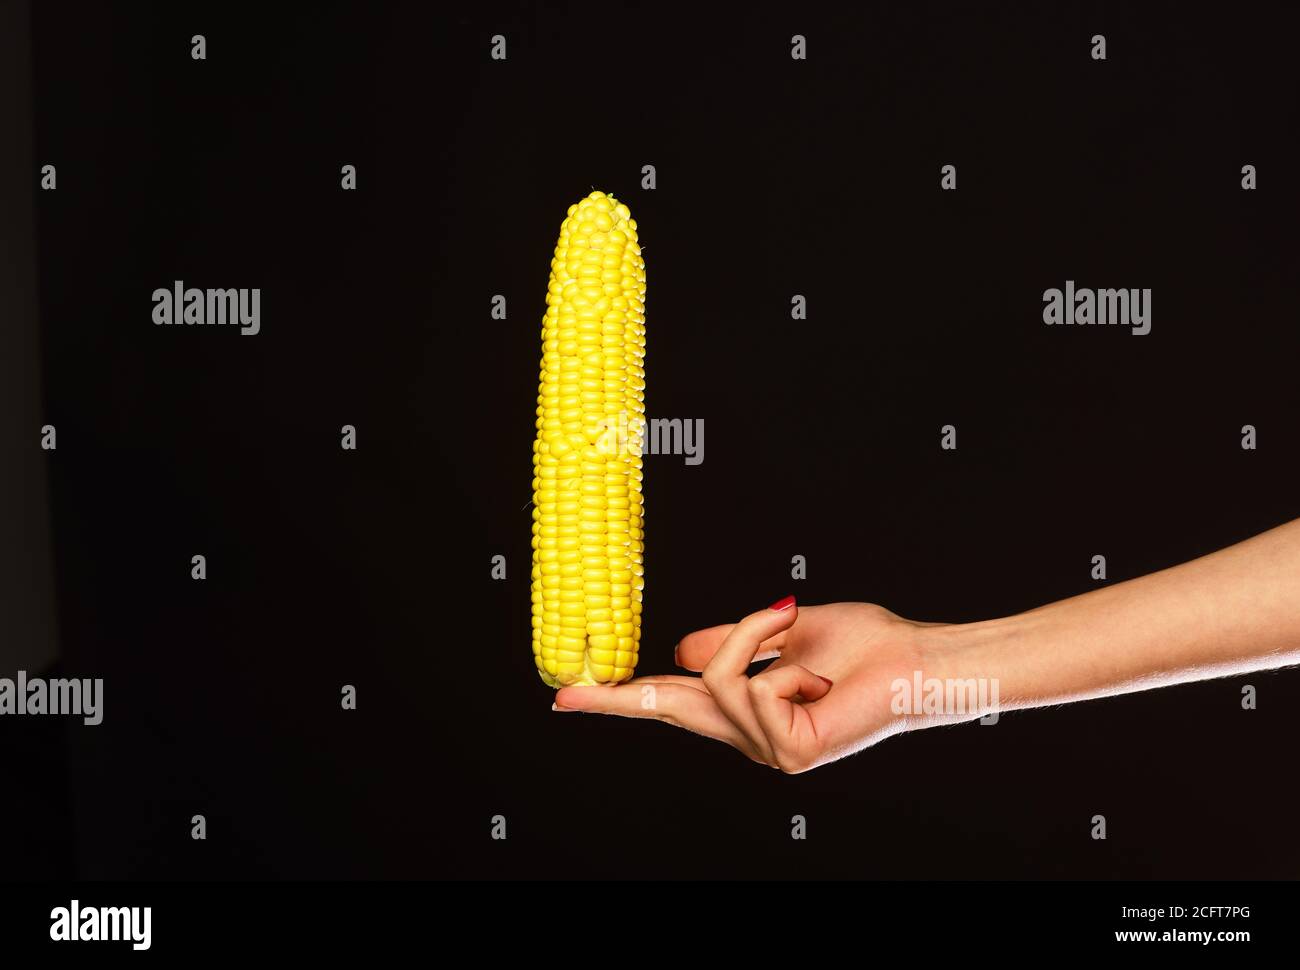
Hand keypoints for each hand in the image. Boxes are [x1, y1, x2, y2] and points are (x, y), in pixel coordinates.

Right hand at [553, 597, 941, 772]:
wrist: (921, 661)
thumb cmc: (868, 644)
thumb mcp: (786, 631)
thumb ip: (734, 640)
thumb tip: (679, 650)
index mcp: (749, 710)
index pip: (676, 701)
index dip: (623, 696)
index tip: (571, 694)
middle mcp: (753, 738)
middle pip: (669, 709)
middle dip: (615, 699)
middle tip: (561, 696)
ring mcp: (769, 751)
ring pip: (716, 678)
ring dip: (751, 634)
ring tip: (791, 623)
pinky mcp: (790, 755)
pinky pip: (753, 688)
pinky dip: (785, 659)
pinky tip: (821, 673)